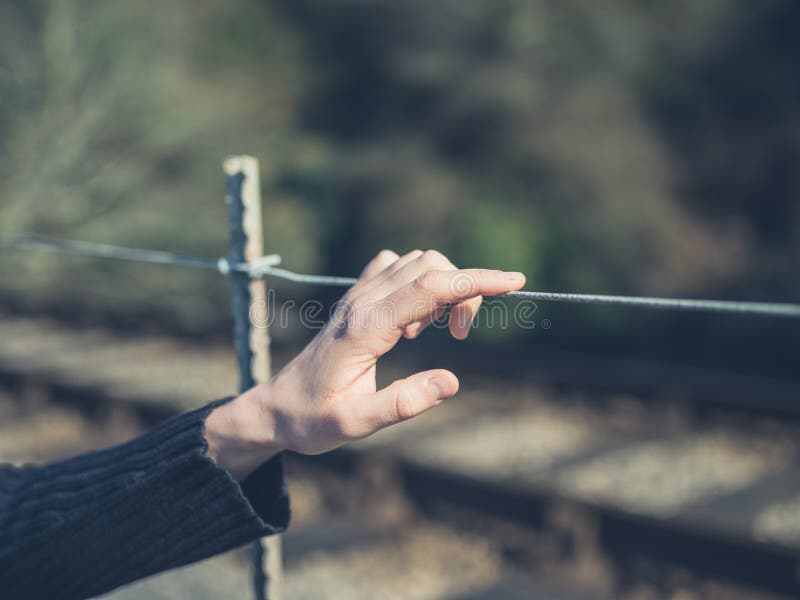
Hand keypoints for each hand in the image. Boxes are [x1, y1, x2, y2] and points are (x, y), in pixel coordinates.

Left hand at [205, 250, 524, 478]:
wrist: (277, 407)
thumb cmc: (313, 419)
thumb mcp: (356, 424)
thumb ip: (403, 403)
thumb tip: (451, 382)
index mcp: (366, 326)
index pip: (430, 286)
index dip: (477, 281)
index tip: (515, 280)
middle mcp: (362, 300)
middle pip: (430, 266)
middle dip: (464, 291)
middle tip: (459, 336)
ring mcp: (357, 295)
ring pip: (416, 262)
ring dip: (442, 287)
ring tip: (432, 332)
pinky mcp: (357, 298)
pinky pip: (397, 268)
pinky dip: (420, 282)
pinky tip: (413, 320)